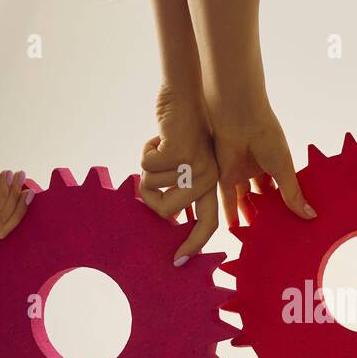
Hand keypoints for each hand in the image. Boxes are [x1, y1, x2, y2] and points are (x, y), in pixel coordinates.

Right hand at [139, 85, 220, 262]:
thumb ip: (177, 189)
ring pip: (150, 184)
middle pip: (163, 209)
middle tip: (153, 168)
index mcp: (210, 185)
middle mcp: (207, 179)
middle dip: (148, 192)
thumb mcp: (184, 164)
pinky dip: (145, 149)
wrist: (185, 95)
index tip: (178, 261)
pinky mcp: (178, 153)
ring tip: (163, 146)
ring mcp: (193, 166)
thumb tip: (163, 214)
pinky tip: (159, 136)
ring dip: (148, 164)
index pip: (206, 224)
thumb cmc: (179, 131)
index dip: (193, 244)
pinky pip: (146, 165)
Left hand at [208, 101, 314, 225]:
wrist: (239, 118)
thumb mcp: (283, 169)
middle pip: (263, 196)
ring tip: (258, 237)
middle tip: (276, 233)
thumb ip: (293, 194)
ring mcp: (240, 172)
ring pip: (246, 199)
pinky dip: (230, 214)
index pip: (282, 188)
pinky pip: (226, 199)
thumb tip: (312, 216)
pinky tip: (235, 230)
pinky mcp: (224, 176)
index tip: (294, 222)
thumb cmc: (266, 135)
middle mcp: (257, 168)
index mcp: (275, 162)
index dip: (287, 203)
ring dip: (251, 216)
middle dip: (269, 212)